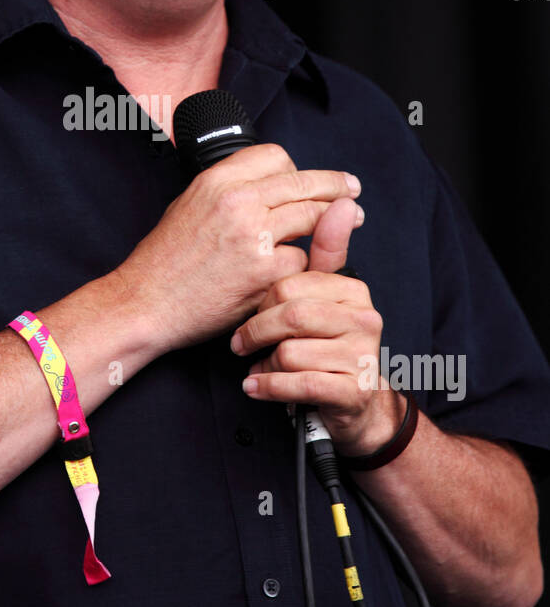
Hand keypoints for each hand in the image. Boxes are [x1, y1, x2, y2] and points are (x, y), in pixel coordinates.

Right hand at [115, 144, 362, 353]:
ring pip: (314, 217)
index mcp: (217, 180)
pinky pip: (304, 259)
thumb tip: (267, 181)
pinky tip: (301, 268)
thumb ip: (228, 188)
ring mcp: (254, 236)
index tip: (310, 180)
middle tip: (352, 190)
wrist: (146, 302)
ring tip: (350, 222)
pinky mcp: (264, 272)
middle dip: (336, 186)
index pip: (277, 156)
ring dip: (335, 223)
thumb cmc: (164, 259)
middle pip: (304, 183)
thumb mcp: (189, 204)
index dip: (297, 169)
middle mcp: (238, 201)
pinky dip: (305, 265)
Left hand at [229, 196, 402, 454]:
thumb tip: (341, 202)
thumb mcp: (315, 299)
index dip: (262, 301)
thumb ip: (321, 252)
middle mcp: (365, 318)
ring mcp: (362, 356)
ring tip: (260, 366)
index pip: (292, 283)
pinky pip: (298, 384)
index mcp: (353, 289)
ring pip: (290, 352)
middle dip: (257, 333)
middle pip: (290, 316)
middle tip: (242, 343)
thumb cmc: (320, 345)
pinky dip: (268, 387)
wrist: (350, 404)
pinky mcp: (353, 390)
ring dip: (264, 364)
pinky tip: (255, 386)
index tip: (251, 313)